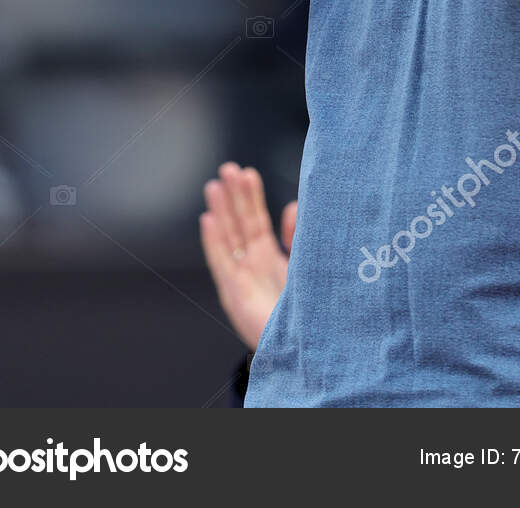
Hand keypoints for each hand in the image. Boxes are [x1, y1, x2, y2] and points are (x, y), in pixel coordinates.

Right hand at [199, 162, 296, 352]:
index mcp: (271, 260)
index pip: (257, 222)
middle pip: (240, 225)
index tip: (248, 172)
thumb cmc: (311, 310)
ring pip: (228, 238)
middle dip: (234, 197)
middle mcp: (254, 267)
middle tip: (228, 167)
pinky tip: (208, 218)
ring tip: (215, 184)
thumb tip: (292, 206)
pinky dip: (213, 241)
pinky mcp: (235, 295)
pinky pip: (222, 263)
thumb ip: (298, 238)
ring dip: (221, 211)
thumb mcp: (307, 266)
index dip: (251, 198)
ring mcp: (242, 280)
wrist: (308, 351)